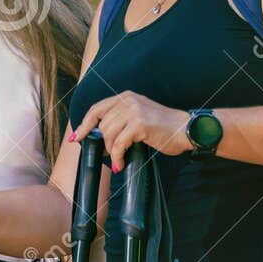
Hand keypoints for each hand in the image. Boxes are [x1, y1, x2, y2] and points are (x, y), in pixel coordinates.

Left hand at [71, 91, 191, 168]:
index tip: (76, 137)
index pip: (96, 109)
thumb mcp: (138, 117)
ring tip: (119, 158)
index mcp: (125, 97)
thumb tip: (99, 137)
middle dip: (102, 143)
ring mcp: (134, 111)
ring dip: (111, 151)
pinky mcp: (139, 124)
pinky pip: (118, 144)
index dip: (84, 124)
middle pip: (101, 125)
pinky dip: (117, 157)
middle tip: (109, 153)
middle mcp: (128, 101)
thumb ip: (120, 120)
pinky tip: (120, 164)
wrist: (186, 130)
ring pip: (108, 134)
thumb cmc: (163, 128)